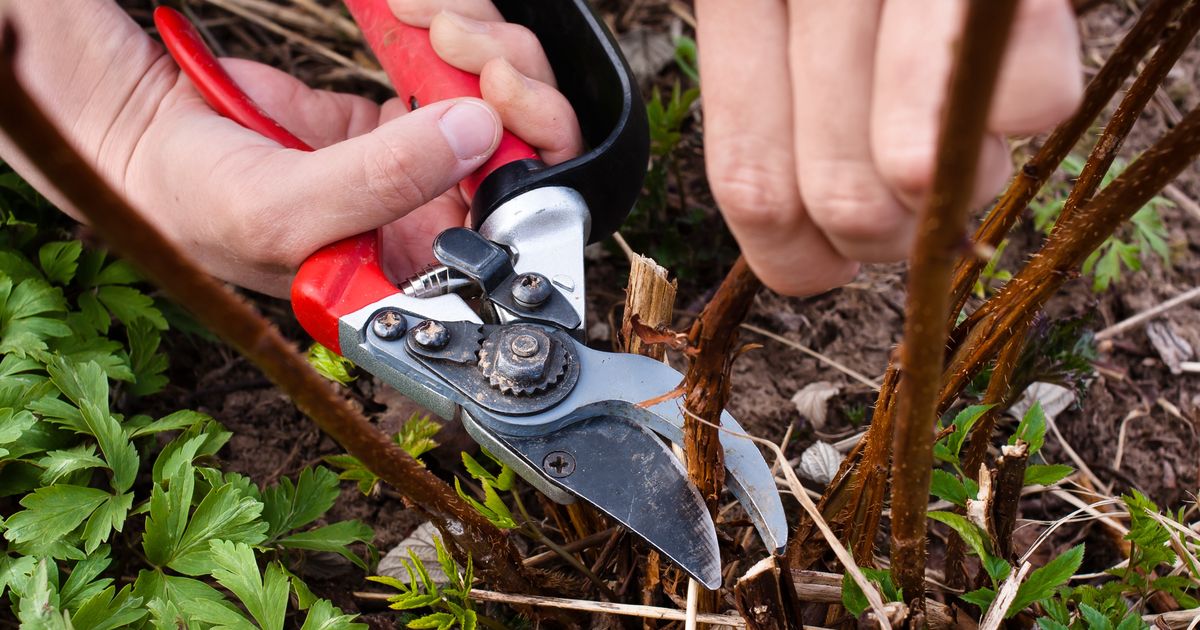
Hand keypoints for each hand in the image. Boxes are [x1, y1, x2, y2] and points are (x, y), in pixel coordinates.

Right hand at [123, 1, 579, 296]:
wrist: (143, 138)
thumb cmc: (200, 207)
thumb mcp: (286, 211)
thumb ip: (383, 180)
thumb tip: (476, 133)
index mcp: (419, 268)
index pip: (517, 222)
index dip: (533, 158)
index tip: (503, 96)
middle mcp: (431, 217)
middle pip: (525, 147)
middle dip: (511, 80)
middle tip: (465, 40)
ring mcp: (418, 159)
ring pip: (497, 97)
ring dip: (477, 41)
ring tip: (425, 17)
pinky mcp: (397, 112)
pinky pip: (451, 64)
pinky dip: (446, 27)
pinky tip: (415, 13)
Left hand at [695, 0, 1081, 294]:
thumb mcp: (777, 8)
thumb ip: (772, 108)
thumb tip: (802, 239)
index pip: (753, 182)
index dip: (796, 255)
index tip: (828, 259)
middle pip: (842, 196)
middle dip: (887, 232)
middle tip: (908, 194)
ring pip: (920, 171)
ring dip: (956, 182)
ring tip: (957, 128)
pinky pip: (1031, 103)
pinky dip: (1024, 111)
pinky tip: (1003, 76)